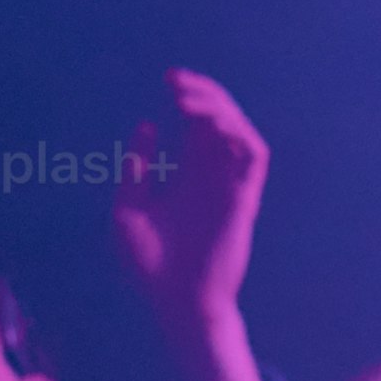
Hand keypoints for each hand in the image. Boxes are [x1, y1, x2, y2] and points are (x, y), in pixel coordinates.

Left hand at [116, 70, 271, 380]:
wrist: (174, 301)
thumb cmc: (151, 263)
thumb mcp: (128, 206)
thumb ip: (139, 168)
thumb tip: (148, 125)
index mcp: (189, 176)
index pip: (199, 125)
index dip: (190, 97)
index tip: (168, 79)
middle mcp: (214, 177)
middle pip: (222, 121)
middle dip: (204, 94)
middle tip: (175, 79)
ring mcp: (231, 187)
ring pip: (240, 133)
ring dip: (220, 109)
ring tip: (187, 99)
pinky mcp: (243, 200)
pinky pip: (252, 158)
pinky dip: (238, 133)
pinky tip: (210, 123)